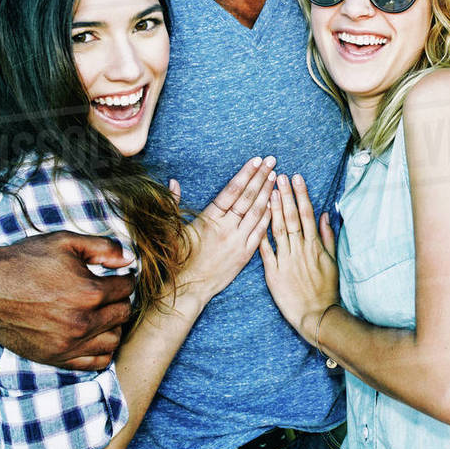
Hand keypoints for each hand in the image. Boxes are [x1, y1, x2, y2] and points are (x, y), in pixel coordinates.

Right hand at [0, 231, 135, 370]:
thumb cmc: (25, 260)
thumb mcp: (65, 241)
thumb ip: (103, 247)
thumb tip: (129, 260)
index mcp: (89, 292)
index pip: (126, 288)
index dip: (123, 278)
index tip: (116, 276)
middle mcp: (82, 322)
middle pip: (123, 314)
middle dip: (119, 300)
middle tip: (108, 293)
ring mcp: (68, 344)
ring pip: (113, 340)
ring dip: (112, 325)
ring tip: (100, 313)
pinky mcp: (55, 358)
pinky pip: (94, 363)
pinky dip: (100, 350)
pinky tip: (92, 335)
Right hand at [174, 157, 275, 304]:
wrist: (188, 288)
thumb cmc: (178, 257)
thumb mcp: (173, 228)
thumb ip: (174, 202)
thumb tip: (173, 181)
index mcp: (209, 219)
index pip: (232, 191)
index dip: (245, 174)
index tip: (255, 160)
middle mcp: (226, 228)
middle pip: (247, 197)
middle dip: (260, 177)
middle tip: (272, 161)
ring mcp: (237, 241)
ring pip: (257, 213)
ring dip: (267, 193)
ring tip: (275, 176)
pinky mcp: (244, 255)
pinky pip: (260, 233)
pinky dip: (268, 217)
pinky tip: (276, 204)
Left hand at [258, 173, 338, 339]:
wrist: (316, 315)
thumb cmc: (326, 288)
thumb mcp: (332, 261)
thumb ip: (328, 237)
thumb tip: (326, 214)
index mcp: (314, 245)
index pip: (306, 214)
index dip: (300, 194)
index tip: (296, 177)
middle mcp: (299, 249)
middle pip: (291, 217)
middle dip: (285, 195)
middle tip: (278, 176)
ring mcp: (285, 260)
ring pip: (278, 230)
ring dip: (273, 209)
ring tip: (267, 190)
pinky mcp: (273, 273)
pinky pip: (265, 251)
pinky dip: (261, 235)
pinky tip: (255, 220)